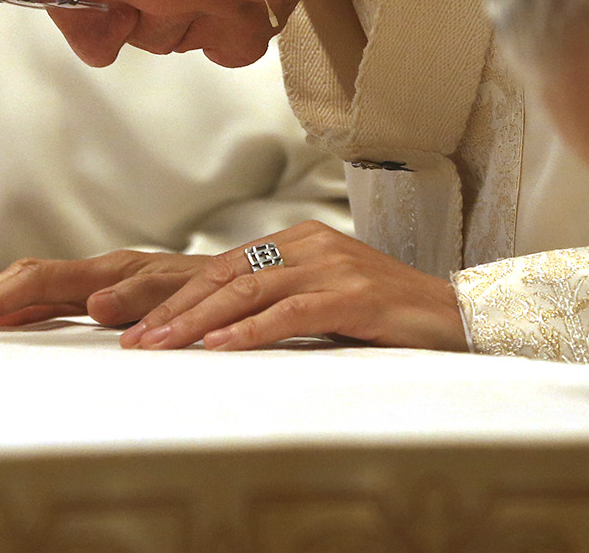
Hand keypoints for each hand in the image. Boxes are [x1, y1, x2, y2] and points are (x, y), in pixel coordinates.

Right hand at [0, 250, 211, 330]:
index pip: (39, 281)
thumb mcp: (188, 298)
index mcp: (113, 272)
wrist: (251, 283)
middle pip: (27, 279)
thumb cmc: (222, 293)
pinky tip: (7, 324)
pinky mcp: (111, 296)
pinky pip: (57, 299)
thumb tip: (94, 305)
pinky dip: (24, 309)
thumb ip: (143, 298)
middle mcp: (103, 273)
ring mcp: (105, 283)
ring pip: (37, 287)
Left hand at [120, 221, 466, 352]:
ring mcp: (333, 266)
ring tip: (160, 344)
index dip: (174, 295)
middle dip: (171, 308)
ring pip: (248, 291)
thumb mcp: (324, 301)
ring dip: (197, 322)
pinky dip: (250, 331)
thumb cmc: (387, 317)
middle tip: (129, 336)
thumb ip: (279, 301)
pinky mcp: (354, 295)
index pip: (222, 267)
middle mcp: (311, 245)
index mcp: (299, 241)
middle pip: (225, 275)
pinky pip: (291, 312)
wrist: (458, 317)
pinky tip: (220, 347)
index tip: (133, 322)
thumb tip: (218, 325)